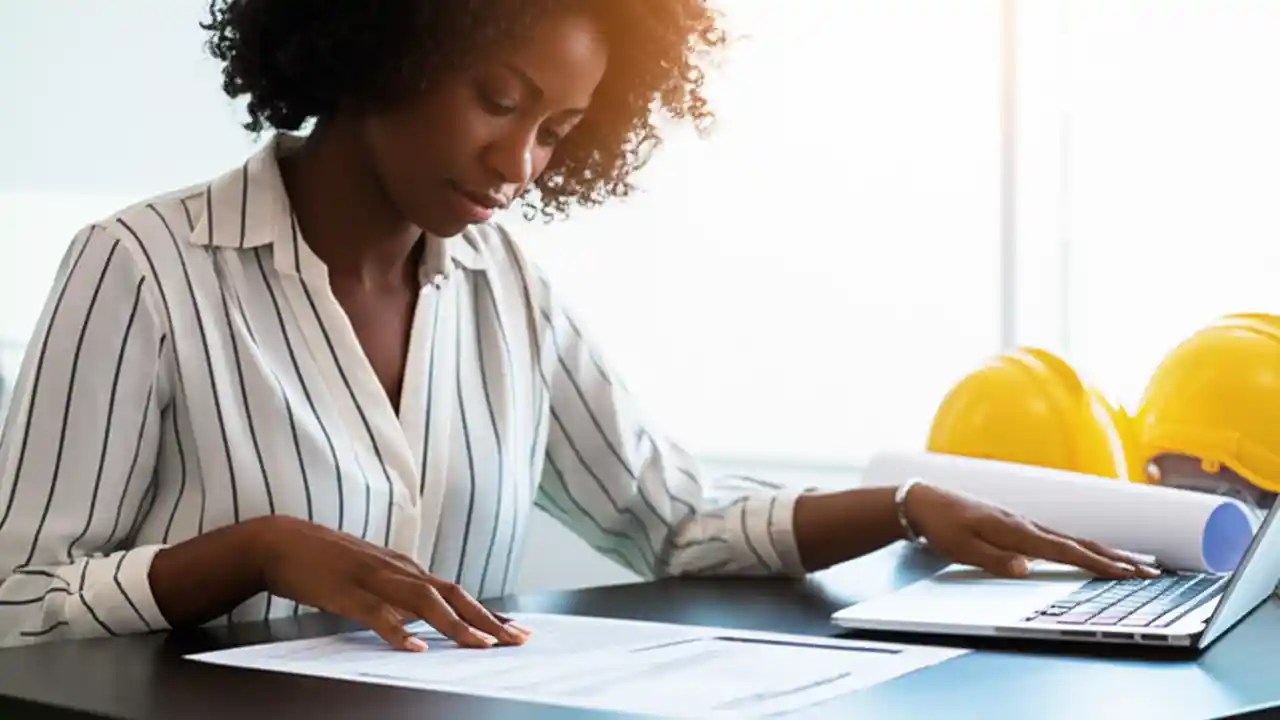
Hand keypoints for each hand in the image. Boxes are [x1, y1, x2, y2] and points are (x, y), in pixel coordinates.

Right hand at [255, 516, 529, 650]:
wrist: (281, 543)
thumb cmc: (327, 563)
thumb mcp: (372, 577)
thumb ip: (398, 596)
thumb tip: (424, 620)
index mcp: (405, 569)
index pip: (456, 592)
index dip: (487, 612)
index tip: (514, 630)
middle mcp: (398, 570)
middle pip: (452, 594)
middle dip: (487, 619)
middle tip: (516, 639)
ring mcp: (374, 579)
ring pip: (425, 602)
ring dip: (456, 625)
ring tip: (481, 645)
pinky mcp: (347, 592)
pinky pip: (378, 614)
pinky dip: (398, 631)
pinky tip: (414, 648)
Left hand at [902, 482, 1160, 578]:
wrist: (924, 502)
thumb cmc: (941, 526)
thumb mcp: (961, 548)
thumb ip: (994, 559)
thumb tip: (1027, 568)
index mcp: (1016, 531)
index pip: (1066, 550)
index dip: (1098, 564)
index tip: (1128, 575)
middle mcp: (1026, 525)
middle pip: (1080, 543)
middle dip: (1116, 559)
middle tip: (1151, 572)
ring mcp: (1024, 524)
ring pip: (1072, 540)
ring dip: (1104, 553)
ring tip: (1133, 565)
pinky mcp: (1017, 526)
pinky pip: (1058, 539)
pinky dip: (1082, 547)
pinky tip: (1090, 554)